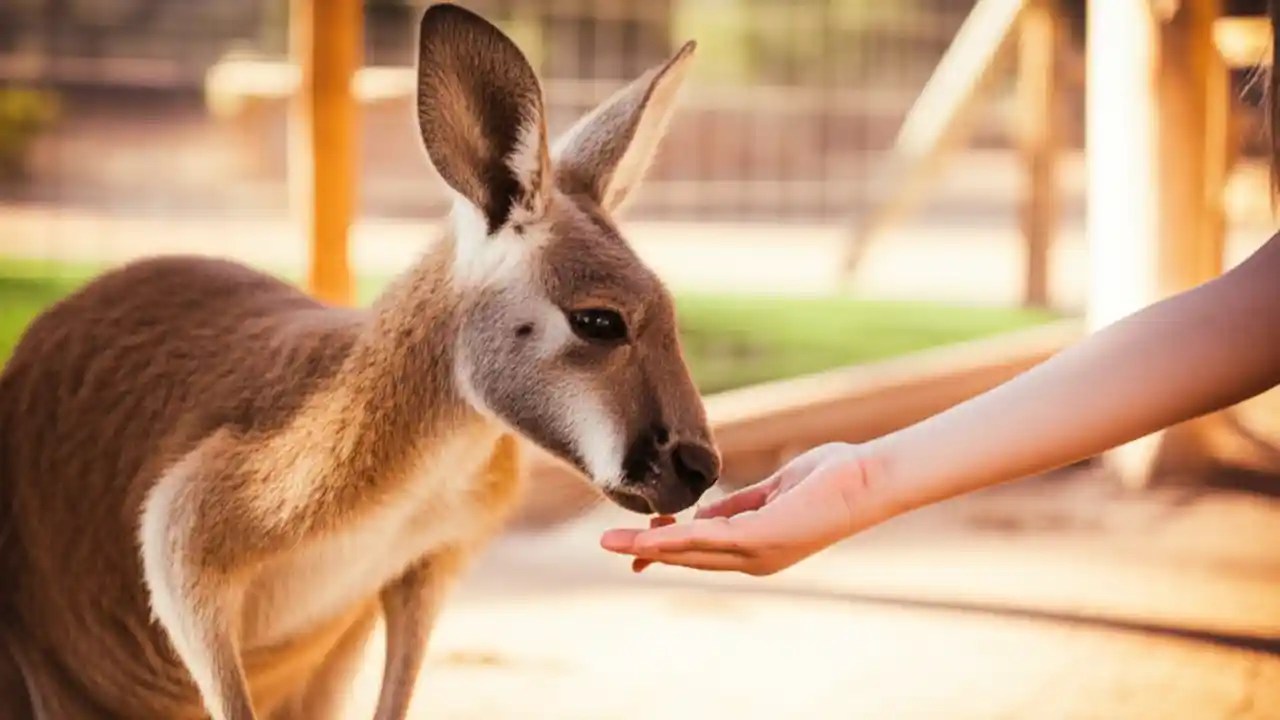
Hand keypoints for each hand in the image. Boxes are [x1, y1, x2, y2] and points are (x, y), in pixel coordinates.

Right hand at [600, 443, 882, 575]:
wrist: (871, 477)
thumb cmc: (832, 478)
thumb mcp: (773, 492)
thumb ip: (739, 504)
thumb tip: (701, 512)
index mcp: (758, 546)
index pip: (703, 551)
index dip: (667, 547)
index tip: (636, 544)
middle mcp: (756, 557)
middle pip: (691, 556)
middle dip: (649, 552)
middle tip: (610, 548)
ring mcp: (760, 551)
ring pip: (693, 550)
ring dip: (651, 547)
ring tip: (613, 543)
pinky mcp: (764, 538)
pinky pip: (710, 537)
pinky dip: (677, 536)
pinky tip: (653, 534)